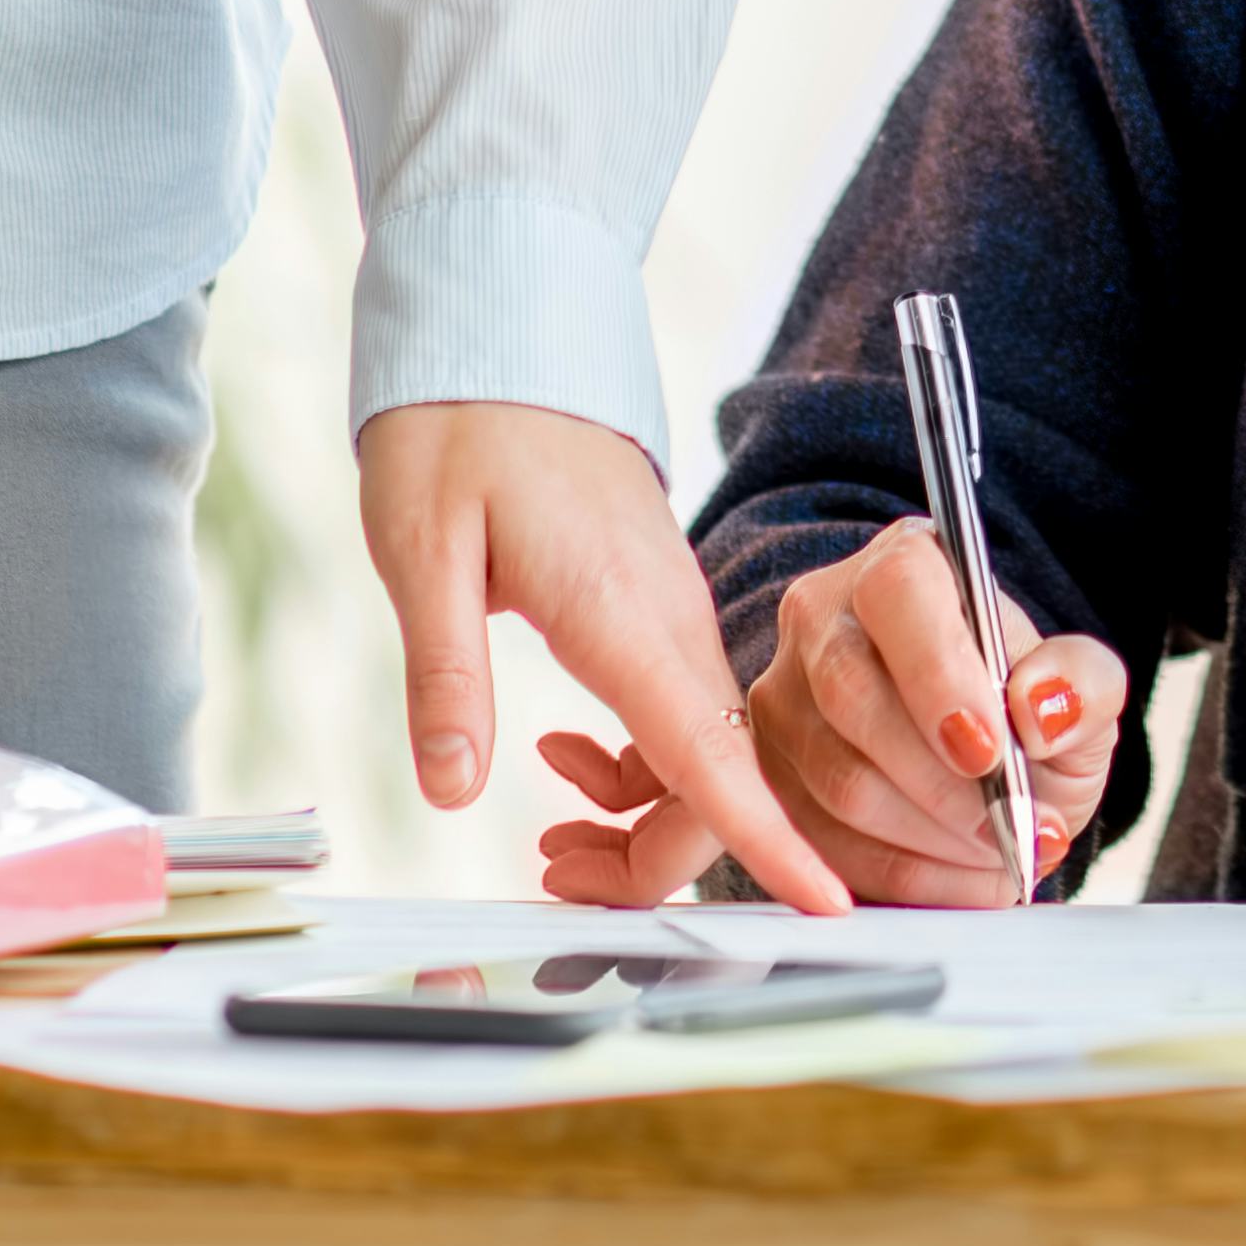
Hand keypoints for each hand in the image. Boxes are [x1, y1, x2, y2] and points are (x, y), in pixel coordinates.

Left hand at [358, 401, 844, 921]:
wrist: (506, 338)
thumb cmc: (459, 428)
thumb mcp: (421, 551)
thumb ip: (447, 675)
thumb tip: (454, 788)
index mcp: (624, 613)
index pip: (714, 753)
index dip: (770, 839)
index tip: (824, 906)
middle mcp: (670, 619)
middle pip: (712, 777)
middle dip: (657, 860)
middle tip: (554, 882)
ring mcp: (672, 613)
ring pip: (698, 752)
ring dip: (644, 822)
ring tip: (550, 848)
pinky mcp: (656, 609)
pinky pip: (679, 715)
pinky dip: (640, 771)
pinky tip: (563, 765)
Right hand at [558, 511, 1121, 911]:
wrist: (981, 753)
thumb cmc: (1021, 705)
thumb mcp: (1081, 684)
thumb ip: (1083, 682)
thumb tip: (1041, 706)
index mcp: (904, 564)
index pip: (899, 592)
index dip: (939, 674)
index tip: (990, 748)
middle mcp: (823, 617)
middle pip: (851, 694)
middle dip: (942, 782)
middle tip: (1006, 822)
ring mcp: (779, 697)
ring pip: (834, 779)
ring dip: (928, 837)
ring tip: (994, 850)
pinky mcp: (764, 776)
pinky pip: (818, 842)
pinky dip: (901, 876)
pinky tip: (958, 876)